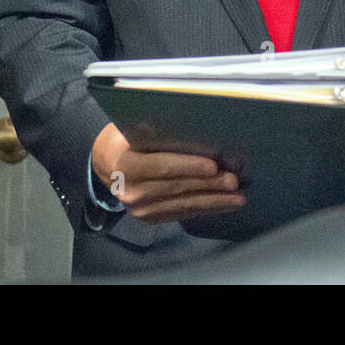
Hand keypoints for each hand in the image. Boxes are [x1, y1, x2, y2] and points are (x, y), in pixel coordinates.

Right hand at [91, 123, 244, 223]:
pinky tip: (223, 204)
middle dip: (209, 185)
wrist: (107, 165)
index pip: (162, 166)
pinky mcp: (150, 218)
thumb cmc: (126, 139)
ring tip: (237, 197)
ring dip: (214, 201)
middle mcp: (132, 192)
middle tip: (233, 180)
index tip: (212, 166)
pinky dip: (205, 208)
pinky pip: (182, 213)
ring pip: (183, 205)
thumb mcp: (133, 128)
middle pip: (177, 188)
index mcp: (126, 165)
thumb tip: (194, 127)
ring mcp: (141, 209)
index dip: (188, 166)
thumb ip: (156, 130)